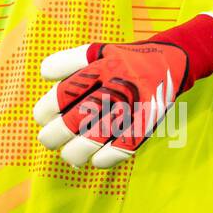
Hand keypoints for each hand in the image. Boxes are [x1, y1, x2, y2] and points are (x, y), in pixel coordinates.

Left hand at [33, 40, 193, 169]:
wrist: (171, 61)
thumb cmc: (124, 60)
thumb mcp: (97, 51)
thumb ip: (68, 61)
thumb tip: (44, 74)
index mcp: (101, 67)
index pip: (67, 91)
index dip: (48, 108)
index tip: (41, 117)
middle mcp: (117, 86)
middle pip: (80, 117)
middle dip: (57, 134)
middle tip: (47, 140)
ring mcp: (134, 107)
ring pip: (99, 137)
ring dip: (78, 151)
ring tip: (68, 155)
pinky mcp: (149, 123)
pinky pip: (126, 147)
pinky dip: (108, 158)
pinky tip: (95, 161)